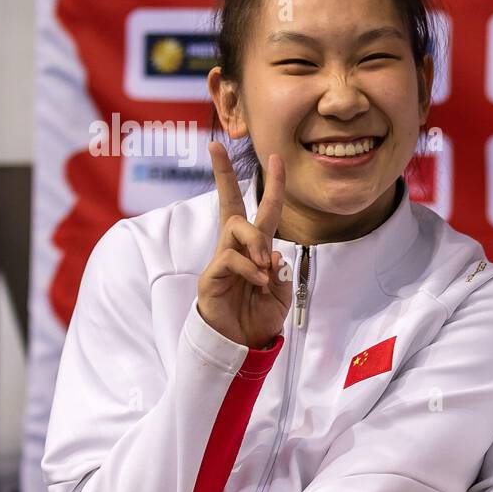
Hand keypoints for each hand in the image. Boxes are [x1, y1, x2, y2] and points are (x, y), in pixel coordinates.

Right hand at [196, 143, 292, 348]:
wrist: (242, 344)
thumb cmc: (259, 316)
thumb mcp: (282, 293)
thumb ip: (281, 271)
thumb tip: (273, 252)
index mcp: (257, 248)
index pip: (264, 210)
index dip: (272, 185)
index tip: (275, 157)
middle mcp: (237, 248)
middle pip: (230, 203)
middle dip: (222, 174)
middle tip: (216, 147)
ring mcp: (222, 259)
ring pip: (236, 227)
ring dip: (255, 240)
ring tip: (264, 263)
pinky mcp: (211, 276)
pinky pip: (231, 259)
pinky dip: (249, 268)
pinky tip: (258, 282)